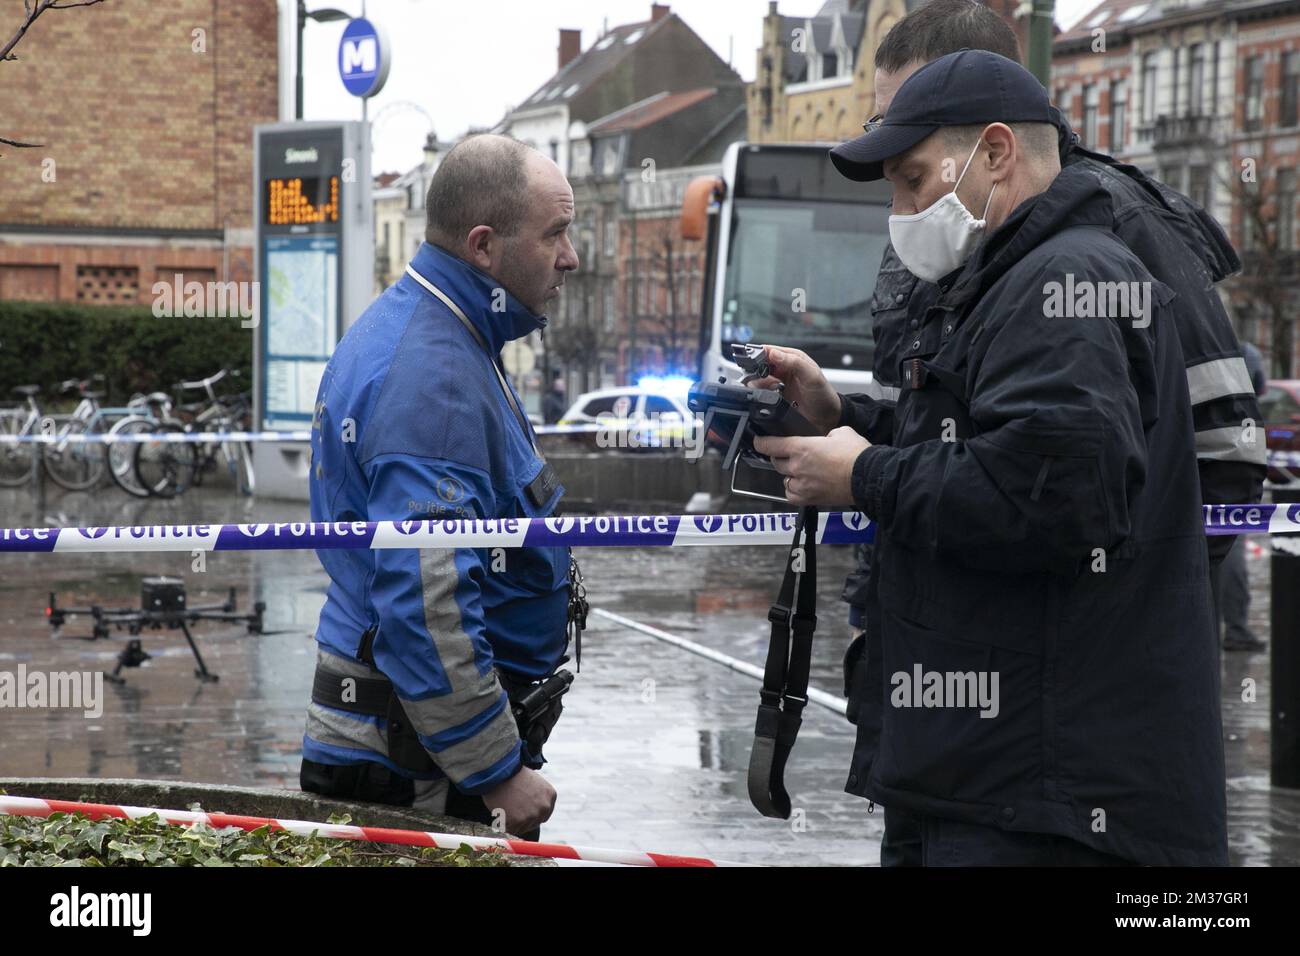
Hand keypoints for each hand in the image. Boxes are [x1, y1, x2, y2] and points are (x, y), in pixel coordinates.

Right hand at [480, 765, 555, 834]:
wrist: (499, 770)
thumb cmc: (513, 774)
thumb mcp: (534, 782)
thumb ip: (539, 796)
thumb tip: (536, 809)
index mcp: (551, 795)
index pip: (544, 814)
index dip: (532, 814)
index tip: (522, 810)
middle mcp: (545, 807)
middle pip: (535, 823)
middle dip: (524, 820)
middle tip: (512, 811)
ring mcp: (532, 815)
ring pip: (523, 828)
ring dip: (514, 823)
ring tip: (505, 809)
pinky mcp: (518, 821)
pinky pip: (511, 829)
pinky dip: (504, 824)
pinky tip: (501, 812)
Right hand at [747, 345, 841, 434]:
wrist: (827, 417)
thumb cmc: (824, 394)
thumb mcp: (811, 376)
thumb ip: (793, 362)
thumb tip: (773, 353)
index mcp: (792, 357)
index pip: (768, 350)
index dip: (758, 354)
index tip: (754, 363)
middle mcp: (783, 368)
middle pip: (759, 364)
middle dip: (756, 371)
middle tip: (764, 379)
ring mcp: (778, 382)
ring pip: (757, 379)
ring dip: (759, 385)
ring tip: (772, 389)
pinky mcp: (774, 396)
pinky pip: (760, 392)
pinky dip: (761, 394)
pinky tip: (770, 398)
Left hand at [753, 426, 869, 506]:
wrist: (868, 477)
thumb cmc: (857, 455)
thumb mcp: (841, 432)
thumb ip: (826, 435)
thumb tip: (825, 440)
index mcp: (801, 447)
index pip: (771, 445)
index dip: (762, 443)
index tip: (759, 442)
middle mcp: (797, 466)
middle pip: (776, 462)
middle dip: (780, 458)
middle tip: (789, 455)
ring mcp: (802, 484)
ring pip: (784, 479)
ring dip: (789, 474)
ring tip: (800, 471)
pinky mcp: (810, 498)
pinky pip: (791, 495)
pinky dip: (793, 490)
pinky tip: (801, 486)